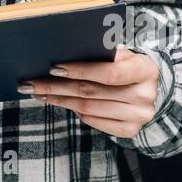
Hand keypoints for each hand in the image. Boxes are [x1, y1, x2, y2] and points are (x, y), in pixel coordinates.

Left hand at [16, 45, 160, 138]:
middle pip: (93, 92)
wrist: (149, 87)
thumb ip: (100, 52)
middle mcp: (145, 96)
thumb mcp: (121, 53)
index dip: (80, 70)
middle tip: (32, 83)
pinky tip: (59, 103)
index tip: (53, 67)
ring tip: (38, 93)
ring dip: (59, 100)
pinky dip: (74, 111)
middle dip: (57, 87)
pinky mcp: (130, 130)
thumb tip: (62, 51)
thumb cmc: (127, 64)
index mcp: (146, 69)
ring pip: (89, 108)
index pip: (109, 73)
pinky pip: (94, 121)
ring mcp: (139, 116)